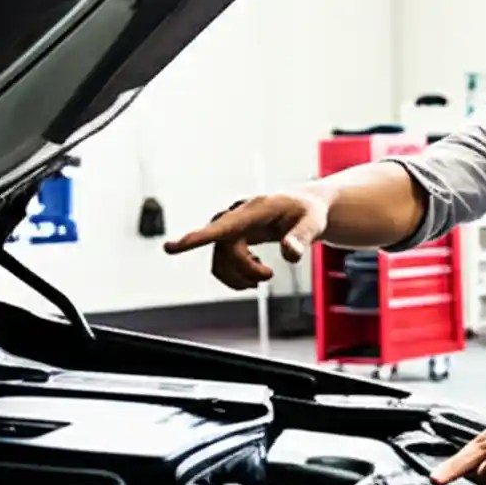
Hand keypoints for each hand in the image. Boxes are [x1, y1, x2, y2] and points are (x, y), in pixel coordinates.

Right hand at [163, 189, 328, 289]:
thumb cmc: (310, 212)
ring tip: (265, 277)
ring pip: (219, 260)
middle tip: (269, 277)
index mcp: (256, 208)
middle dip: (244, 270)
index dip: (197, 238)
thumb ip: (303, 238)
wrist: (304, 207)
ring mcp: (230, 225)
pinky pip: (220, 262)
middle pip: (224, 249)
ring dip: (239, 277)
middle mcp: (237, 215)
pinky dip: (236, 275)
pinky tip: (256, 273)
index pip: (223, 225)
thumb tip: (290, 256)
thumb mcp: (315, 223)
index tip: (171, 247)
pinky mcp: (229, 235)